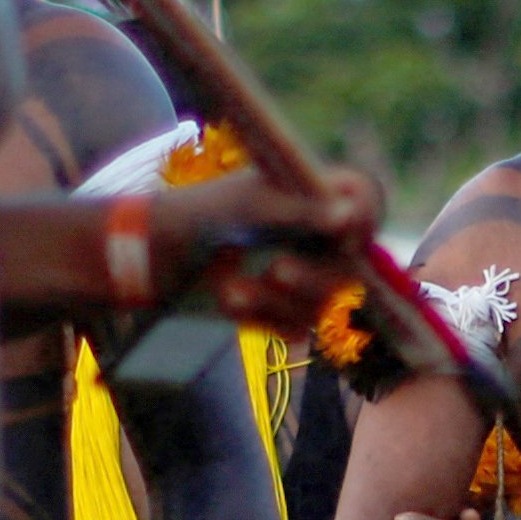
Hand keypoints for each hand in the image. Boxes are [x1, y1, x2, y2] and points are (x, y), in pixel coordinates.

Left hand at [160, 165, 381, 333]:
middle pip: (352, 265)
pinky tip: (228, 299)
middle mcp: (320, 235)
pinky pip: (294, 326)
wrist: (154, 255)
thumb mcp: (246, 205)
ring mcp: (306, 275)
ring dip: (273, 300)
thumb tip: (351, 216)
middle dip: (312, 275)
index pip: (366, 201)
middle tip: (276, 271)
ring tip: (228, 288)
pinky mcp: (286, 311)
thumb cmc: (202, 213)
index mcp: (318, 193)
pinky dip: (259, 316)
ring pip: (322, 303)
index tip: (344, 231)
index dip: (363, 217)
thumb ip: (301, 210)